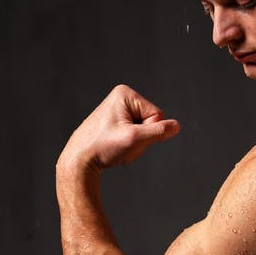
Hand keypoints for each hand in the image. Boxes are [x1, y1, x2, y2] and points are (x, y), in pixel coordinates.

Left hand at [57, 84, 180, 171]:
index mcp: (125, 94)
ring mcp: (118, 109)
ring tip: (117, 147)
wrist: (79, 160)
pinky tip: (114, 147)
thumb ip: (158, 132)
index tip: (127, 137)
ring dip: (135, 144)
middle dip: (141, 138)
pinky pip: (134, 134)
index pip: (157, 115)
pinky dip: (129, 144)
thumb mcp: (135, 139)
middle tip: (122, 144)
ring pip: (144, 130)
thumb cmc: (102, 147)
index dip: (148, 132)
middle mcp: (122, 97)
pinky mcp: (115, 121)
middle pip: (151, 122)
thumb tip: (176, 126)